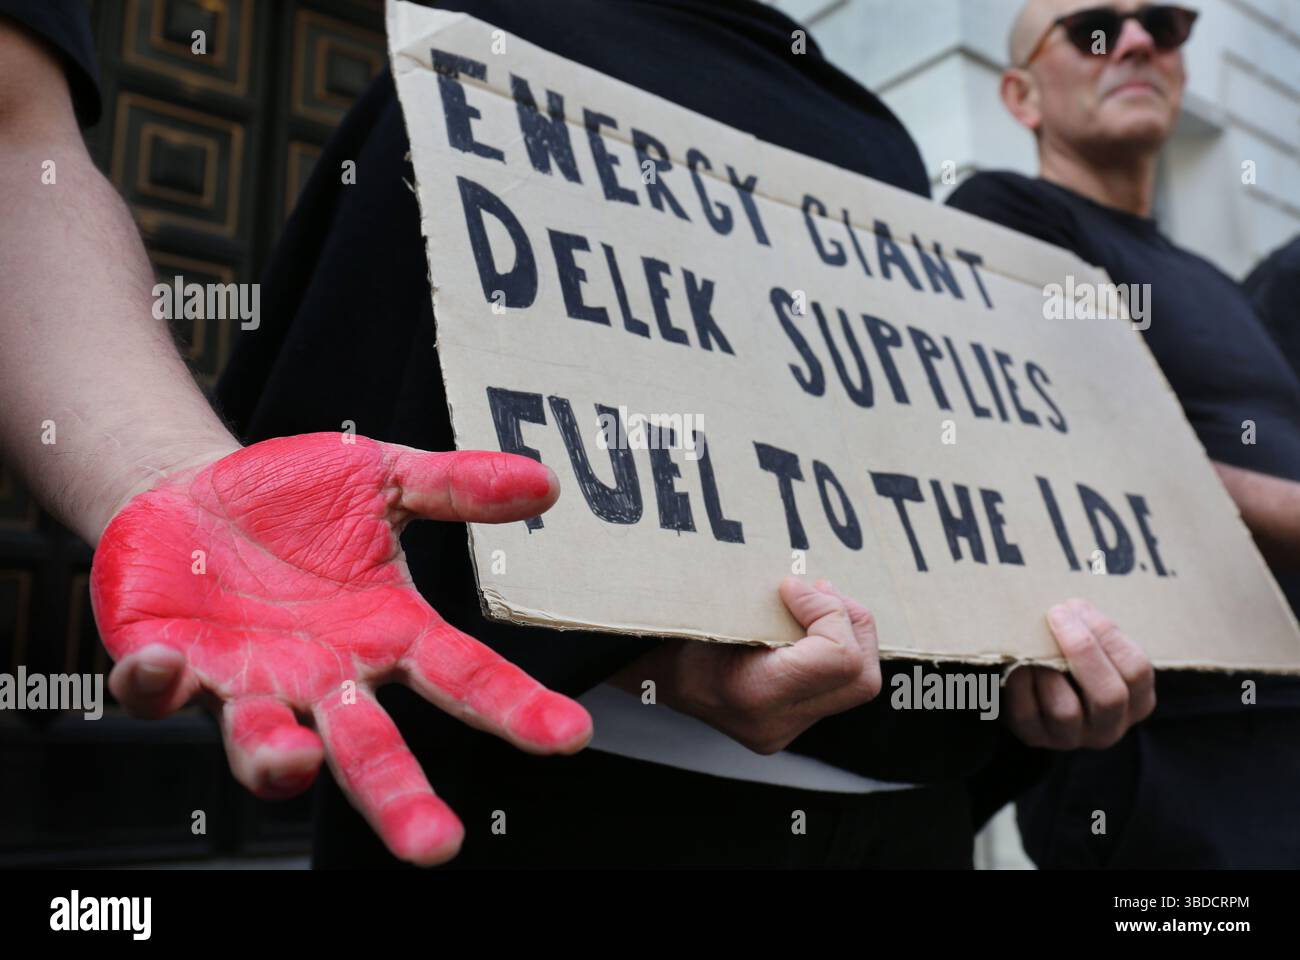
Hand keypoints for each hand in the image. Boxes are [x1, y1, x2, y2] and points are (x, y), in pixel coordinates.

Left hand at [91, 432, 591, 864]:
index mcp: (386, 635)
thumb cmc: (296, 499)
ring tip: (296, 758)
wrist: (192, 494)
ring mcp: (248, 680)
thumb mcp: (385, 479)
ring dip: (277, 758)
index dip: (515, 708)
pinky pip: (158, 690)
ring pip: (265, 743)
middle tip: (437, 846)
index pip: (463, 679)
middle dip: (401, 800)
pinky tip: (162, 664)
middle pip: (371, 750)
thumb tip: (547, 484)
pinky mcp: (169, 664)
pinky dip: (155, 684)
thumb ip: (458, 487)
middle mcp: (325, 675)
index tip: (568, 734)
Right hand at [611, 577, 880, 753]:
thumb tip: (815, 586)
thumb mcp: (710, 604)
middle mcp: (774, 724)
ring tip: (818, 601)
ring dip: (847, 634)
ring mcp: (783, 729)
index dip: (827, 610)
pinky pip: (836, 684)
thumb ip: (766, 599)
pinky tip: (810, 623)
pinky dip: (833, 646)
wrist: (643, 669)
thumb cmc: (672, 629)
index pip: (837, 658)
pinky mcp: (788, 722)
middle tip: (822, 589)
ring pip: (857, 684)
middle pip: (861, 679)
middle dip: (852, 624)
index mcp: (753, 696)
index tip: (792, 584)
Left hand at [1004, 598, 1155, 749]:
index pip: (1137, 670)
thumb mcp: (1094, 645)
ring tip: (1035, 640)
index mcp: (1136, 701)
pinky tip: (1016, 660)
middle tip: (1057, 615)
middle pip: (1109, 695)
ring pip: (1066, 710)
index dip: (1107, 634)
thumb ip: (1091, 629)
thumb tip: (1071, 606)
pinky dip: (1020, 684)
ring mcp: (1072, 738)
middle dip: (1083, 649)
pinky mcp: (1036, 738)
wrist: (1034, 686)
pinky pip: (1028, 714)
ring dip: (1049, 669)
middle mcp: (1109, 727)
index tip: (1077, 606)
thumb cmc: (1073, 656)